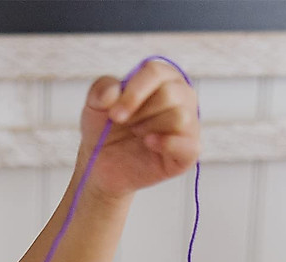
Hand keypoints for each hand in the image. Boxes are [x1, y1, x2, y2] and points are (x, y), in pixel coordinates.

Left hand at [78, 60, 199, 199]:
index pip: (155, 72)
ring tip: (137, 134)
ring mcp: (189, 125)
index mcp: (163, 78)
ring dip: (150, 127)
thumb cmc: (106, 130)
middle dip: (140, 113)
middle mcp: (182, 97)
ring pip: (180, 117)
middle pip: (169, 94)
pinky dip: (167, 144)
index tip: (113, 114)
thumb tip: (114, 92)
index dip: (134, 92)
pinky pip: (190, 145)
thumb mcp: (95, 105)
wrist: (105, 165)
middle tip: (126, 125)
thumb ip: (100, 89)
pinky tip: (149, 144)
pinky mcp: (188, 153)